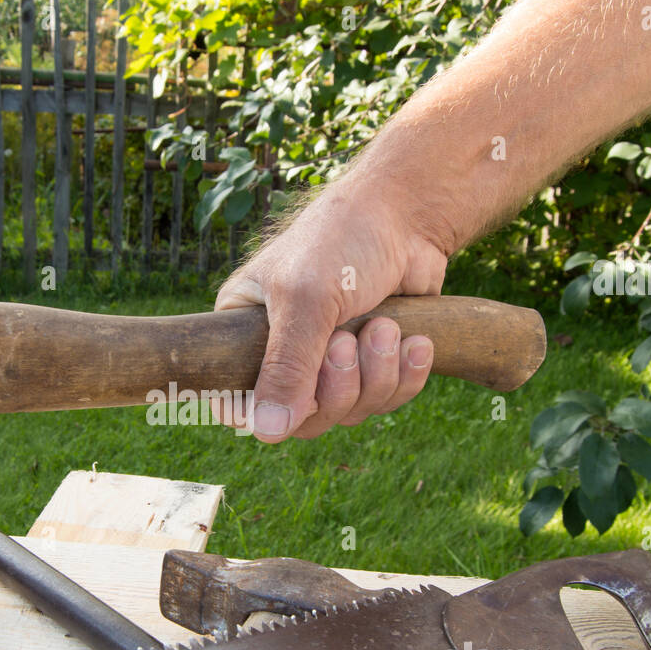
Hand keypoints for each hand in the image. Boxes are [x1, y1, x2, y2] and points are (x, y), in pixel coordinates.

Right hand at [215, 176, 449, 440]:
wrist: (409, 216)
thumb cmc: (342, 240)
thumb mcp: (306, 300)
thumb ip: (286, 367)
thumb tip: (267, 433)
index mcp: (244, 332)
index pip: (234, 403)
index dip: (263, 414)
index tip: (298, 395)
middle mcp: (282, 354)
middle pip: (301, 419)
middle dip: (337, 387)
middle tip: (349, 341)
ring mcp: (329, 363)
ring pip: (347, 412)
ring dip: (376, 375)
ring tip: (387, 326)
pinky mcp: (372, 364)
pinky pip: (385, 401)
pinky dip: (405, 376)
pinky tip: (416, 341)